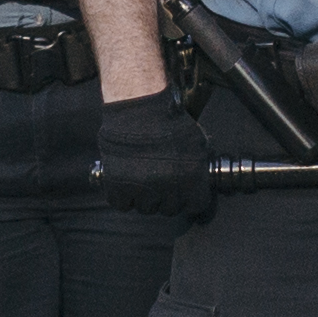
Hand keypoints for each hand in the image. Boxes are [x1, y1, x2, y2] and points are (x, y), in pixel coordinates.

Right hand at [91, 92, 210, 219]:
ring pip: (146, 208)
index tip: (184, 192)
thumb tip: (199, 181)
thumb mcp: (197, 143)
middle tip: (160, 178)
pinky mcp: (118, 186)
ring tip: (142, 176)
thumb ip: (198, 167)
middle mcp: (168, 188)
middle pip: (170, 209)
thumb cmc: (168, 121)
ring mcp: (142, 189)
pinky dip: (123, 196)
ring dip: (145, 196)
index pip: (196, 205)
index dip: (190, 198)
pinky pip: (122, 204)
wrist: (139, 107)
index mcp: (192, 179)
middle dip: (167, 196)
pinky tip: (126, 182)